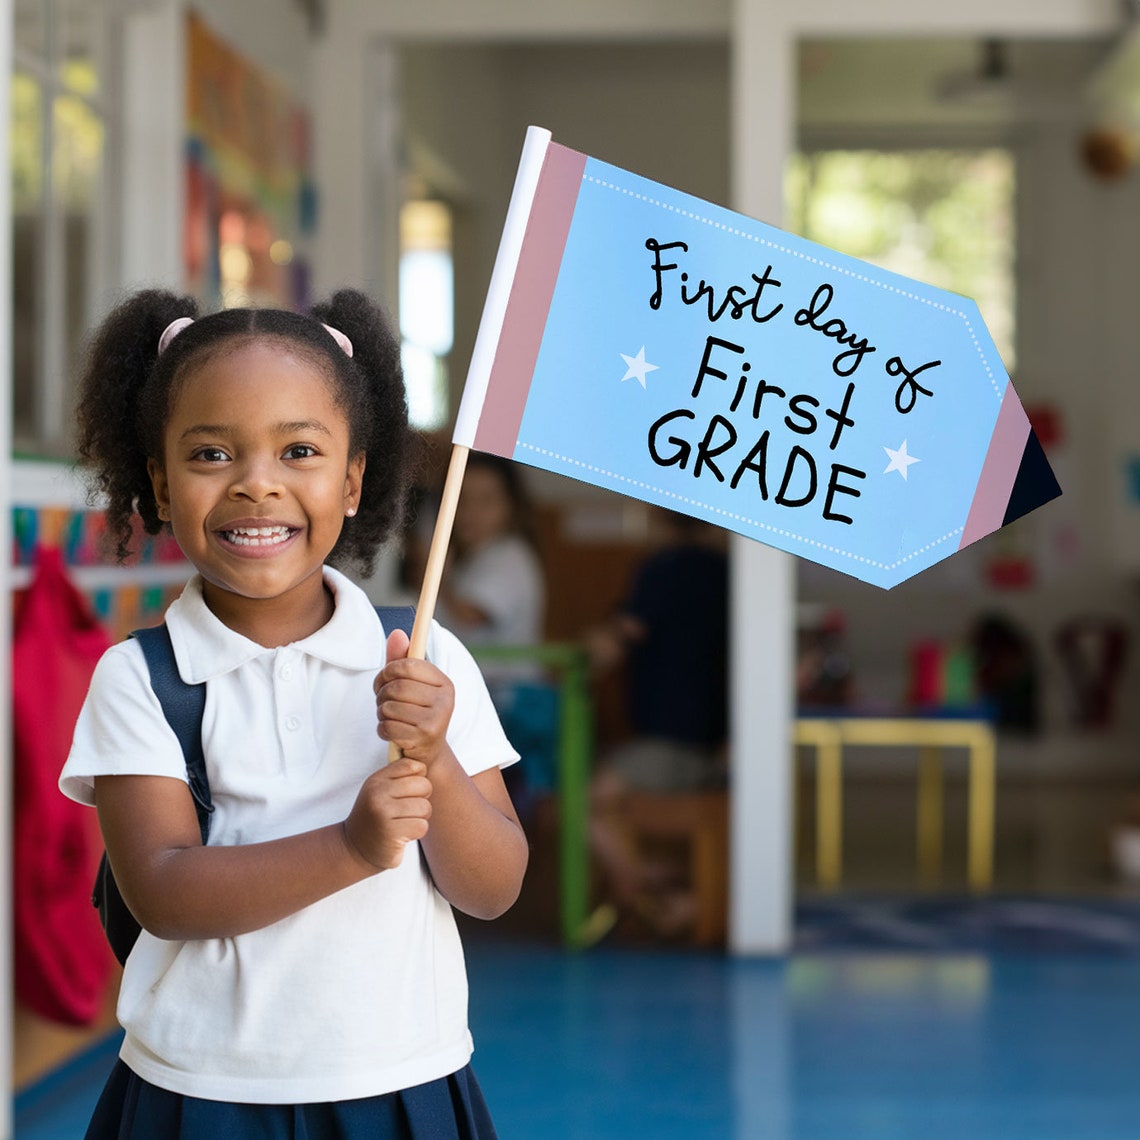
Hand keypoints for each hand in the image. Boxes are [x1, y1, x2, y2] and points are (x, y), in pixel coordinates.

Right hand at [343, 756, 431, 869]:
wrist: (354, 849)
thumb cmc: (375, 817)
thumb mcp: (380, 792)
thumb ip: (398, 777)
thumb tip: (423, 767)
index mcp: (376, 780)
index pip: (411, 765)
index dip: (419, 778)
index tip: (410, 792)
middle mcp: (378, 793)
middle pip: (424, 785)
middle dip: (423, 799)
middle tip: (409, 810)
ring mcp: (383, 812)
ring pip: (425, 807)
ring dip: (420, 818)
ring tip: (404, 822)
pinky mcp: (391, 832)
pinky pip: (422, 826)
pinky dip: (417, 832)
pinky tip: (403, 834)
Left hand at [373, 629, 454, 765]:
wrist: (428, 754)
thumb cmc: (416, 713)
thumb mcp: (411, 686)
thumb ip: (401, 660)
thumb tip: (397, 634)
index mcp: (444, 682)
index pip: (407, 665)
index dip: (388, 671)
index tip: (385, 679)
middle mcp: (445, 699)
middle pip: (396, 687)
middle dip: (381, 695)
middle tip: (382, 702)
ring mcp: (437, 719)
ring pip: (389, 707)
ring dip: (381, 713)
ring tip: (389, 717)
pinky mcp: (424, 737)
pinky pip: (388, 726)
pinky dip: (383, 730)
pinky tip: (391, 732)